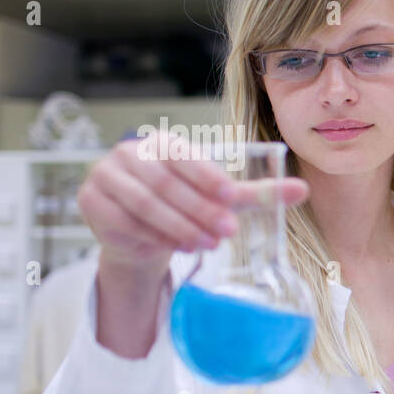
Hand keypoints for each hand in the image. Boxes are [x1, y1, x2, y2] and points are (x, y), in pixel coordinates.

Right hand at [78, 133, 309, 279]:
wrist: (140, 232)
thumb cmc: (186, 206)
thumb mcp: (222, 199)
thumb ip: (258, 194)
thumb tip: (302, 190)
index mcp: (162, 144)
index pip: (185, 157)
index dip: (208, 177)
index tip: (233, 197)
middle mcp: (130, 154)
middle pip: (167, 184)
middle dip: (200, 210)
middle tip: (228, 232)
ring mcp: (106, 176)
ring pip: (146, 205)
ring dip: (180, 227)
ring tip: (208, 245)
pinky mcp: (92, 202)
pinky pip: (125, 222)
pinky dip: (155, 237)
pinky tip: (178, 248)